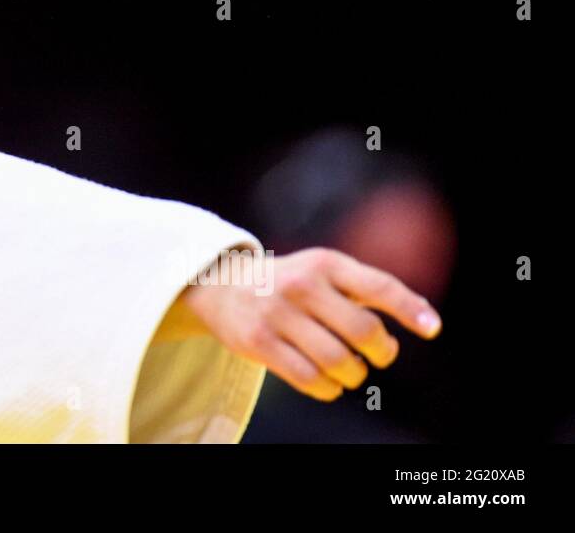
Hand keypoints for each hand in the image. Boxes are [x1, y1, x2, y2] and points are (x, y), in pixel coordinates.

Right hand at [176, 247, 441, 400]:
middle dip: (381, 352)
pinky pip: (309, 378)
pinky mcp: (258, 342)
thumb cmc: (289, 283)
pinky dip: (329, 389)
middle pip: (363, 331)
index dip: (409, 308)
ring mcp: (277, 314)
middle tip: (379, 356)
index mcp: (324, 263)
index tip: (432, 329)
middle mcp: (301, 284)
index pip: (377, 285)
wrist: (219, 285)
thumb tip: (426, 320)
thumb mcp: (322, 269)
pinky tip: (329, 383)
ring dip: (354, 375)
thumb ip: (365, 288)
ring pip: (338, 361)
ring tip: (351, 370)